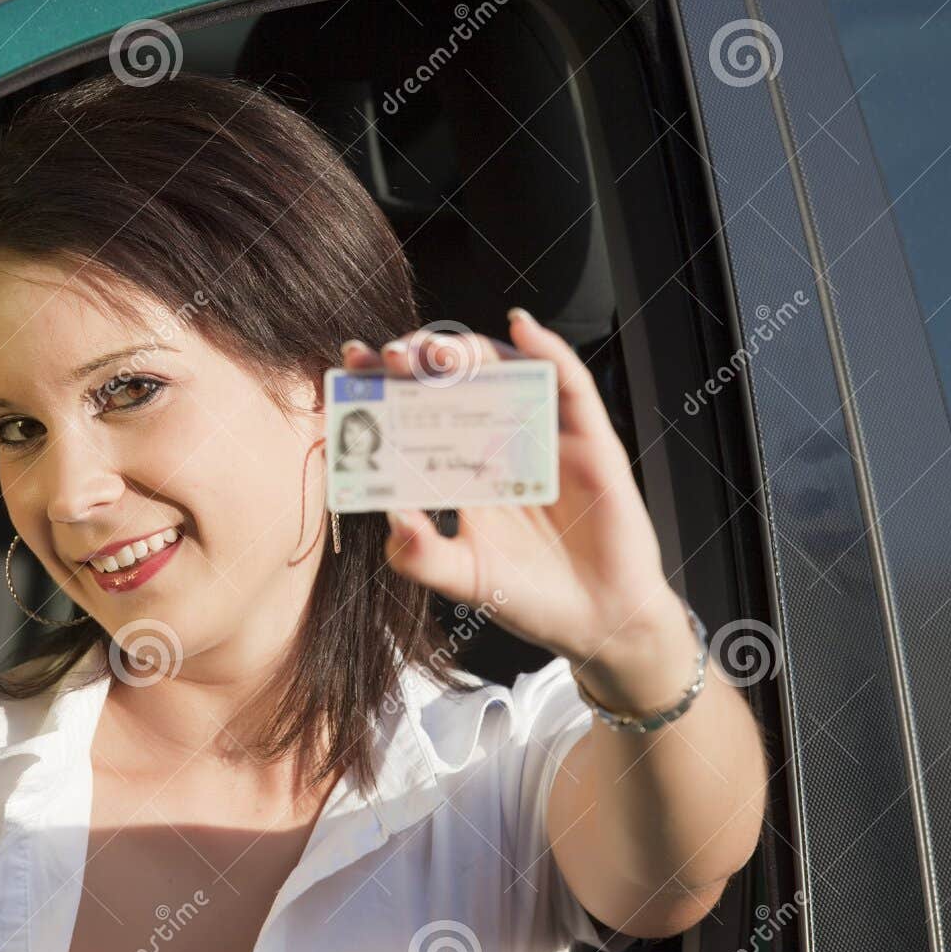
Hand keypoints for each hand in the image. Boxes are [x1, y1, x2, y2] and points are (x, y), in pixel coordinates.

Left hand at [341, 309, 696, 713]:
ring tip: (437, 352)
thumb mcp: (464, 578)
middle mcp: (497, 441)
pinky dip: (547, 349)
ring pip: (503, 369)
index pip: (415, 410)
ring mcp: (543, 434)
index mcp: (460, 467)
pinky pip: (569, 381)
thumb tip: (389, 518)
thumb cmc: (531, 597)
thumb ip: (422, 556)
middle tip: (388, 357)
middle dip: (418, 358)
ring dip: (469, 350)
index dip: (384, 383)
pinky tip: (521, 330)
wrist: (599, 621)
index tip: (350, 365)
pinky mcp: (589, 436)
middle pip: (453, 379)